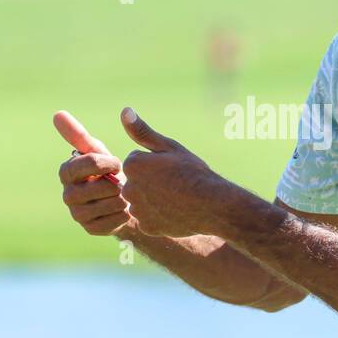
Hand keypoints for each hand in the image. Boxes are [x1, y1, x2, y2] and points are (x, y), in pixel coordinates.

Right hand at [54, 110, 134, 236]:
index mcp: (66, 172)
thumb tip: (57, 113)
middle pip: (101, 186)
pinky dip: (123, 214)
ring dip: (122, 198)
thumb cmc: (106, 170)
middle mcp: (67, 194)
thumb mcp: (95, 151)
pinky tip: (124, 209)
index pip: (90, 162)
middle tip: (121, 183)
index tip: (118, 164)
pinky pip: (113, 221)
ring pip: (109, 204)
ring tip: (123, 195)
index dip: (109, 163)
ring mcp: (77, 214)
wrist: (120, 200)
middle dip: (116, 183)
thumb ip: (78, 134)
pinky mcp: (90, 229)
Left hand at [120, 107, 224, 237]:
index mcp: (133, 164)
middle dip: (150, 182)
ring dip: (153, 200)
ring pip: (141, 201)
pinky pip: (149, 219)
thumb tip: (125, 110)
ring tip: (176, 199)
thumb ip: (142, 131)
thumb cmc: (193, 172)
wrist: (213, 204)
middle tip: (174, 184)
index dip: (155, 164)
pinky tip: (175, 213)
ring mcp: (137, 209)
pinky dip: (159, 217)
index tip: (170, 169)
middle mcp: (128, 187)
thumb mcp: (169, 147)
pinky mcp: (146, 227)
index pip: (136, 162)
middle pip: (136, 182)